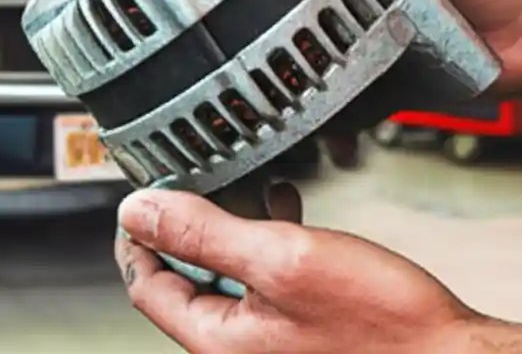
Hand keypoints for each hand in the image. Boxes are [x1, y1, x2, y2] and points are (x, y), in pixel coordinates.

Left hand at [115, 188, 521, 353]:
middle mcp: (238, 350)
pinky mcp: (303, 335)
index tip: (140, 198)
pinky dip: (268, 247)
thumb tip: (139, 210)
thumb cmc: (384, 328)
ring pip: (226, 279)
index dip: (137, 235)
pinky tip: (288, 216)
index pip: (145, 284)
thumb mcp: (280, 260)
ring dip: (231, 233)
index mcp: (217, 342)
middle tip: (192, 185)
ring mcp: (271, 345)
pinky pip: (265, 286)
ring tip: (245, 193)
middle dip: (188, 228)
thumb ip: (203, 232)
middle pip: (182, 281)